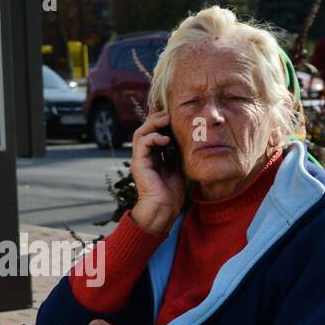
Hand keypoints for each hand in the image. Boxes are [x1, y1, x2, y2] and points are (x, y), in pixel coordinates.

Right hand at [129, 111, 186, 235]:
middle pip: (145, 129)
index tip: (175, 115)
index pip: (153, 132)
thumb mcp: (178, 166)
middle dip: (157, 119)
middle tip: (170, 114)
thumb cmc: (172, 193)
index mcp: (152, 156)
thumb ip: (177, 152)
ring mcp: (140, 159)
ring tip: (167, 120)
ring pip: (140, 133)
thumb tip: (185, 136)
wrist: (164, 209)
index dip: (162, 122)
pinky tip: (165, 139)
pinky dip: (153, 137)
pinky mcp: (138, 164)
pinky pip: (142, 143)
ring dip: (153, 123)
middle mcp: (144, 156)